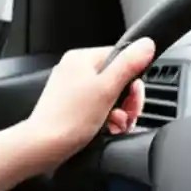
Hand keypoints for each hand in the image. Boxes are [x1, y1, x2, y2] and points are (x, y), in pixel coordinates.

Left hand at [0, 39, 155, 190]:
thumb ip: (129, 64)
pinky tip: (107, 130)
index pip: (122, 58)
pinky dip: (107, 120)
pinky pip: (98, 109)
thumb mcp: (107, 89)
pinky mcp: (71, 108)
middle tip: (126, 116)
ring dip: (119, 113)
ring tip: (115, 126)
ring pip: (110, 97)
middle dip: (127, 101)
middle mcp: (75, 70)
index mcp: (82, 59)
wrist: (44, 147)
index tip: (133, 98)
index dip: (133, 80)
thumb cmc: (70, 119)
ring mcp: (72, 90)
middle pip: (117, 79)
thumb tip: (146, 44)